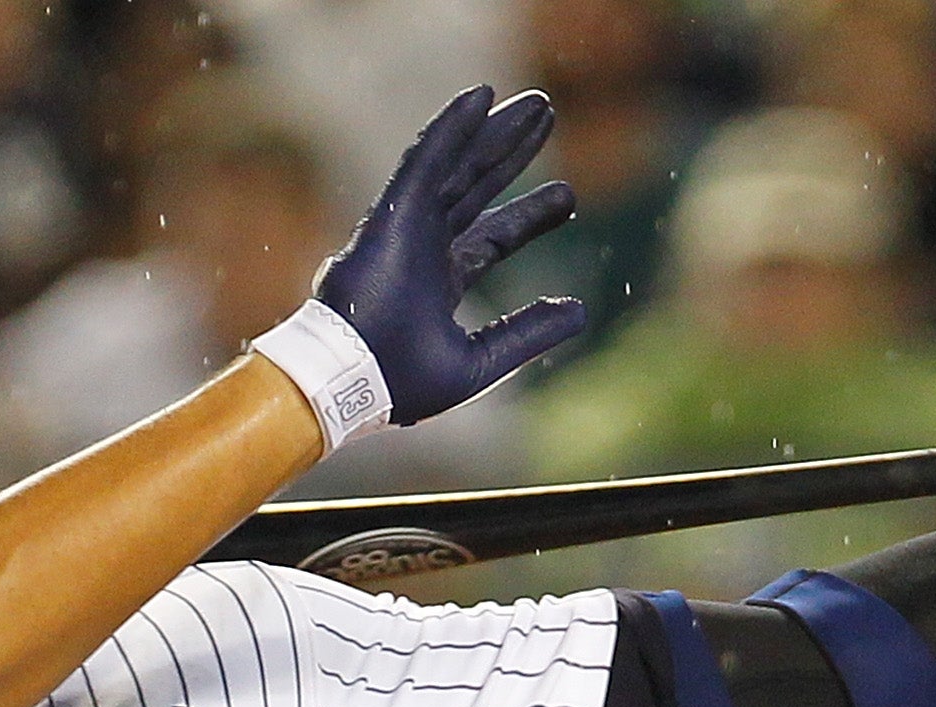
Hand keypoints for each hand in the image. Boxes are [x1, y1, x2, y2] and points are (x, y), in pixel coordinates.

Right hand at [314, 86, 584, 424]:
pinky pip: (426, 160)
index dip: (529, 215)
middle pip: (478, 187)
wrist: (354, 380)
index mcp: (440, 282)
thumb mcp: (480, 361)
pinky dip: (451, 128)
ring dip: (494, 131)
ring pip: (458, 166)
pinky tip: (481, 97)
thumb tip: (581, 311)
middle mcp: (424, 247)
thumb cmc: (401, 381)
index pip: (493, 237)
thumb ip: (527, 334)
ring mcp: (407, 226)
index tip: (567, 198)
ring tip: (537, 105)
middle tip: (548, 119)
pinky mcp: (394, 212)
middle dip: (512, 154)